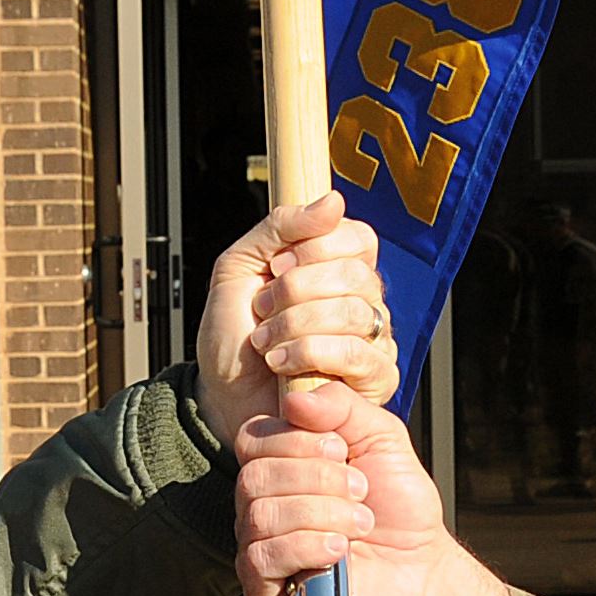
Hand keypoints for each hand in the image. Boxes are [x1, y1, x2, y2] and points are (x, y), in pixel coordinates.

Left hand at [194, 193, 398, 448]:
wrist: (220, 395)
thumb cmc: (232, 333)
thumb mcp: (239, 265)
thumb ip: (280, 227)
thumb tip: (335, 200)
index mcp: (339, 267)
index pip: (358, 238)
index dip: (315, 248)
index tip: (276, 266)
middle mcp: (364, 301)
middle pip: (356, 275)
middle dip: (295, 291)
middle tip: (262, 310)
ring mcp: (374, 341)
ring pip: (355, 314)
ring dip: (295, 325)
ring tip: (264, 343)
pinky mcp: (375, 381)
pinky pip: (359, 356)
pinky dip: (310, 355)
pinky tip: (281, 364)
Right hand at [234, 396, 511, 595]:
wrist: (422, 569)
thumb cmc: (399, 506)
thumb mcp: (382, 438)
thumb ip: (343, 408)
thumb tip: (294, 399)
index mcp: (279, 466)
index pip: (253, 438)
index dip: (296, 439)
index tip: (342, 449)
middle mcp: (260, 505)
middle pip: (255, 476)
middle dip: (318, 479)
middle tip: (361, 491)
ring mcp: (258, 548)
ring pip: (261, 514)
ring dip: (322, 513)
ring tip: (361, 524)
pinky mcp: (262, 591)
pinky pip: (261, 557)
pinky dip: (306, 547)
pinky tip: (338, 551)